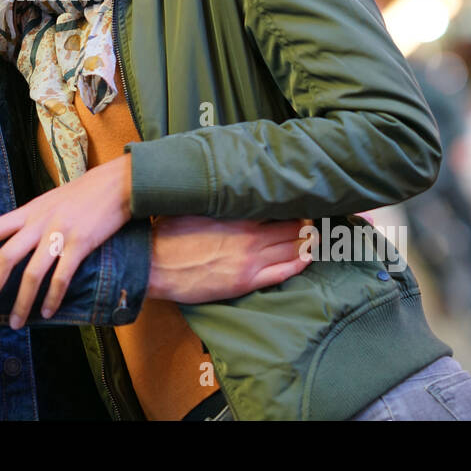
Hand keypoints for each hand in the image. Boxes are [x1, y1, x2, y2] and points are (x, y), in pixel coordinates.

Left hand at [0, 155, 132, 327]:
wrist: (117, 183)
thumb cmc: (82, 196)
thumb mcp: (49, 202)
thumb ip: (30, 221)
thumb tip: (11, 241)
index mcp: (27, 212)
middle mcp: (39, 222)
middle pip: (4, 257)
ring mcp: (60, 232)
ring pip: (32, 273)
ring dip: (21, 303)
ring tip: (15, 324)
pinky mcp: (81, 243)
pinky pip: (62, 276)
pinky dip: (53, 297)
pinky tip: (47, 312)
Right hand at [147, 216, 314, 303]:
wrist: (155, 265)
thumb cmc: (168, 234)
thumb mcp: (194, 207)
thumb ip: (217, 200)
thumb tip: (229, 188)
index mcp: (237, 216)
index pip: (277, 207)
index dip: (292, 205)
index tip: (299, 201)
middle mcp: (250, 236)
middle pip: (292, 227)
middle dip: (306, 223)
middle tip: (312, 218)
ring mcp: (250, 261)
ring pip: (292, 248)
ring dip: (307, 242)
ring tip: (315, 236)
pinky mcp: (246, 282)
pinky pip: (283, 272)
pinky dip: (299, 263)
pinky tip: (307, 257)